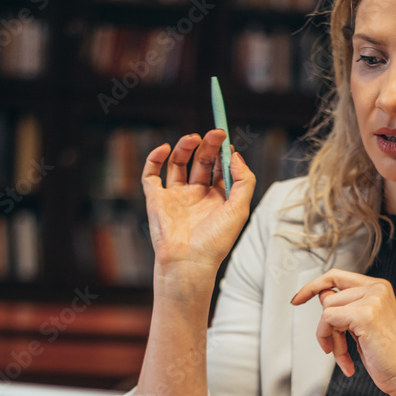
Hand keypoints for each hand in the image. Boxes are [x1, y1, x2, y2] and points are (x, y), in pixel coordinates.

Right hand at [141, 130, 255, 281]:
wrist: (188, 261)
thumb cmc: (216, 241)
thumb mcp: (240, 209)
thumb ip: (244, 180)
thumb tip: (235, 155)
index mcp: (217, 199)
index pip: (220, 168)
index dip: (223, 152)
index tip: (226, 140)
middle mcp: (197, 195)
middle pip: (201, 161)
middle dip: (208, 146)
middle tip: (214, 133)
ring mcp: (175, 196)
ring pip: (178, 163)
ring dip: (185, 147)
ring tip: (193, 137)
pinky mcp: (156, 199)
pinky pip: (151, 174)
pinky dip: (154, 158)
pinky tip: (165, 148)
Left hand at [291, 269, 395, 395]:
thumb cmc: (389, 358)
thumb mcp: (362, 326)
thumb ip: (345, 308)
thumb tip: (321, 296)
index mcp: (379, 288)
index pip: (337, 276)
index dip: (314, 286)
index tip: (297, 299)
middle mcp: (377, 289)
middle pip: (328, 297)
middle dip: (328, 327)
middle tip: (338, 349)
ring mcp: (372, 299)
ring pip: (326, 309)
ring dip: (330, 338)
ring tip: (345, 356)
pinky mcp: (365, 314)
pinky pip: (327, 319)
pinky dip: (329, 340)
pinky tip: (344, 360)